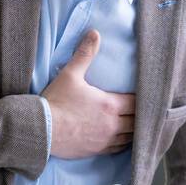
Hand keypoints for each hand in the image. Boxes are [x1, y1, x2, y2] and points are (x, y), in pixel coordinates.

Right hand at [40, 28, 134, 158]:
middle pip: (137, 121)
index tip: (145, 95)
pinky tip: (124, 138)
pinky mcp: (97, 151)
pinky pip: (118, 149)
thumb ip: (85, 54)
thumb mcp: (70, 74)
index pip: (137, 102)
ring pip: (131, 137)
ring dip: (134, 130)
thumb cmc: (55, 102)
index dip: (142, 99)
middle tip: (143, 110)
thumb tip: (94, 33)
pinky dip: (124, 143)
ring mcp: (105, 140)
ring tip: (137, 124)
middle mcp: (112, 124)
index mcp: (110, 105)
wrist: (40, 130)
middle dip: (140, 115)